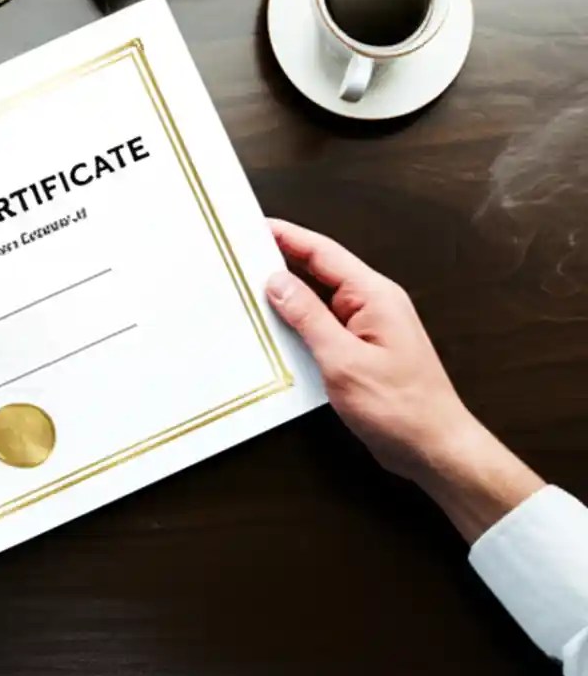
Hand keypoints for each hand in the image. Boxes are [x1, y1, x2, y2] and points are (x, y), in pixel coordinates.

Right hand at [265, 219, 543, 540]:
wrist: (434, 448)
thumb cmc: (400, 408)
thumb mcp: (343, 360)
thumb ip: (308, 317)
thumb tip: (277, 282)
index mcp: (374, 296)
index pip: (323, 253)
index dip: (287, 236)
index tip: (253, 226)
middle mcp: (374, 304)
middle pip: (320, 270)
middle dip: (281, 260)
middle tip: (242, 256)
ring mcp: (369, 327)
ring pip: (320, 299)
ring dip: (287, 294)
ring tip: (248, 288)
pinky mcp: (362, 350)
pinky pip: (324, 325)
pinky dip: (298, 322)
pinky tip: (275, 329)